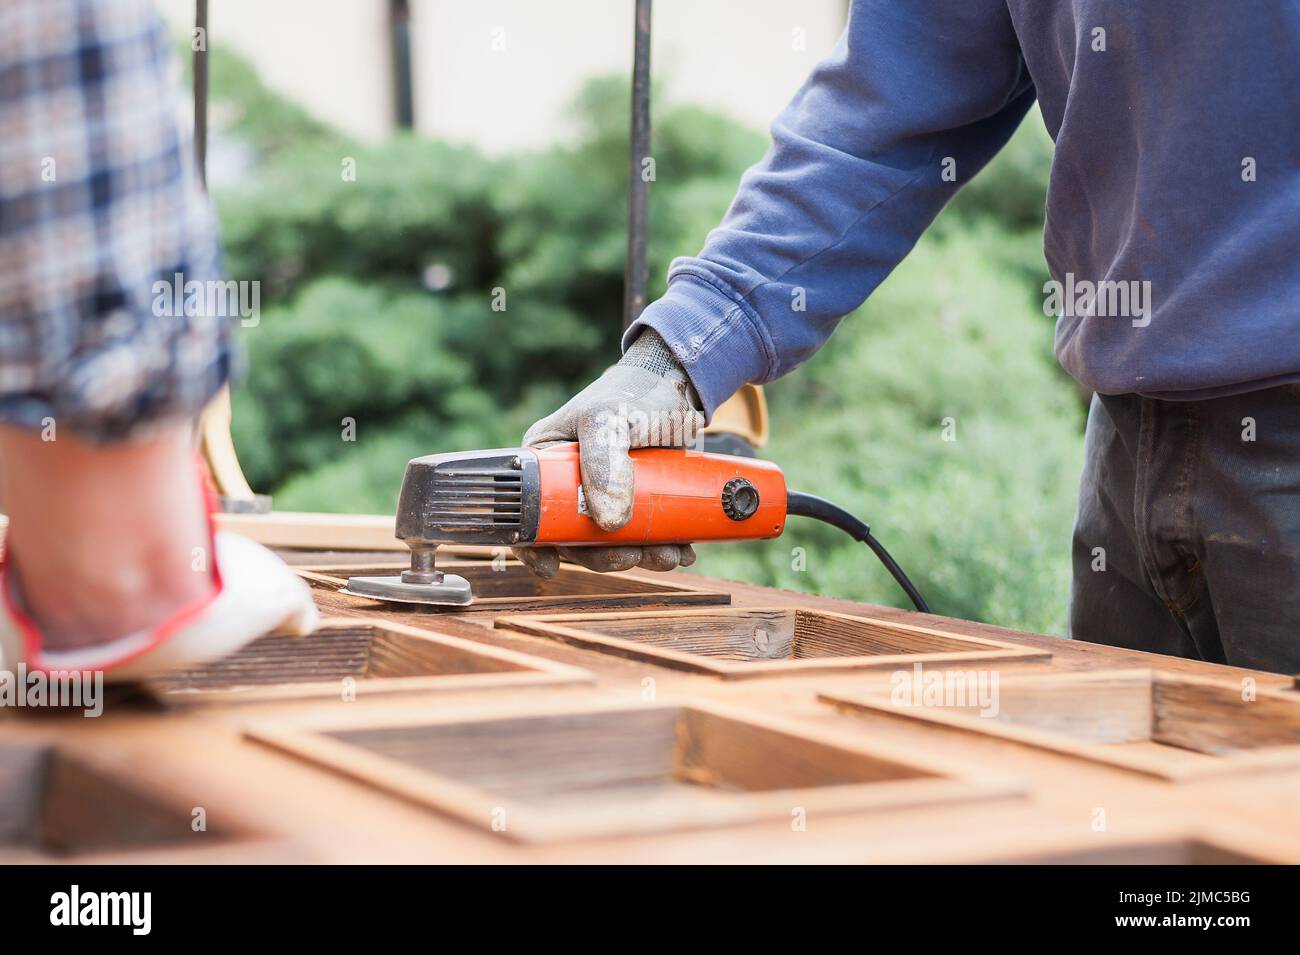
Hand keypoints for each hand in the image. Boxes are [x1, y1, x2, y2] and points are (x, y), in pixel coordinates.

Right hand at [512, 329, 703, 577]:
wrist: (679, 385)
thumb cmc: (631, 392)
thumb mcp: (608, 419)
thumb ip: (603, 462)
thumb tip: (608, 523)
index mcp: (544, 463)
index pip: (526, 512)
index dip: (532, 546)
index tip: (552, 569)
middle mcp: (568, 483)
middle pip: (573, 538)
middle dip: (605, 555)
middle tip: (633, 557)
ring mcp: (603, 494)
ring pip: (612, 541)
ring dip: (640, 556)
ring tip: (670, 554)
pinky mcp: (635, 500)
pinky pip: (641, 534)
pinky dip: (661, 545)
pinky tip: (682, 547)